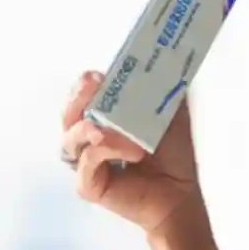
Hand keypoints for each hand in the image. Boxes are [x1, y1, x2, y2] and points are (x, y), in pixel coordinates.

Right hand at [60, 69, 202, 233]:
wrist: (181, 191)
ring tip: (121, 131)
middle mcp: (88, 140)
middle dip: (77, 98)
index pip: (81, 96)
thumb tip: (166, 58)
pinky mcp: (88, 185)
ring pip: (71, 138)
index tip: (97, 75)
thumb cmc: (173, 155)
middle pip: (67, 114)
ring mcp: (85, 163)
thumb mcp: (170, 114)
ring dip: (95, 129)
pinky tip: (131, 152)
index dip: (84, 85)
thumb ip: (162, 89)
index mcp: (102, 119)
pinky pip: (86, 162)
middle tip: (93, 86)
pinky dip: (106, 152)